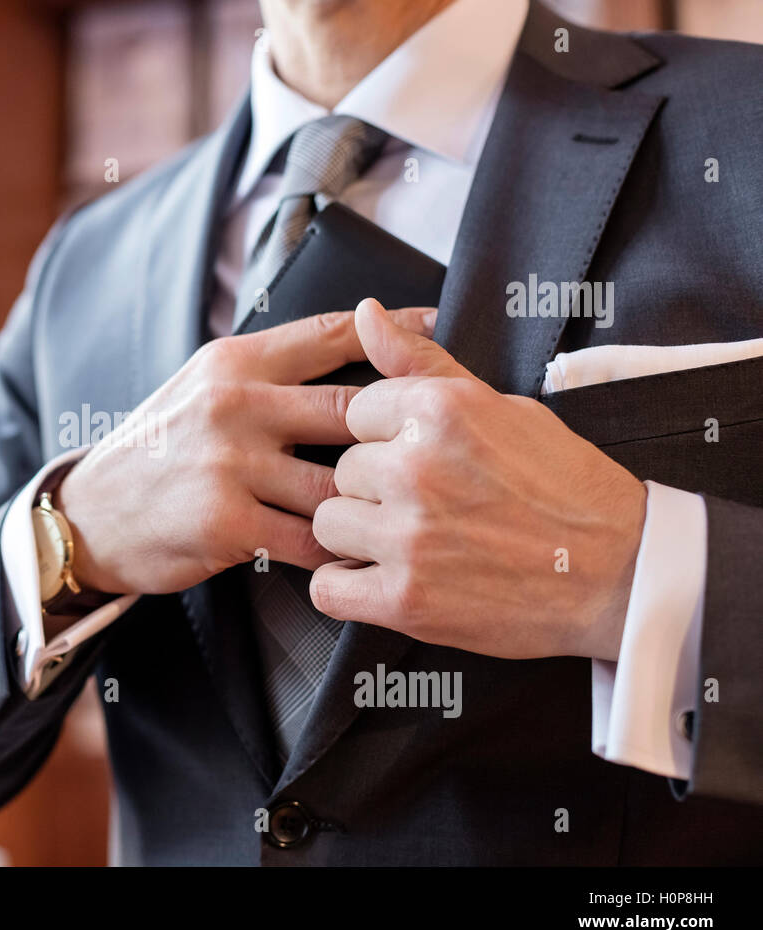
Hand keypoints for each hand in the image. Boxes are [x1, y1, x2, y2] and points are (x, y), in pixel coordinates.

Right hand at [57, 307, 436, 594]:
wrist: (94, 512)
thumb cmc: (162, 447)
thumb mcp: (203, 386)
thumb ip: (269, 367)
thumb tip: (353, 335)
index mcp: (235, 362)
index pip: (330, 335)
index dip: (393, 331)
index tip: (441, 328)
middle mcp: (234, 404)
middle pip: (351, 409)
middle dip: (401, 431)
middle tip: (442, 449)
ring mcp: (229, 463)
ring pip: (336, 483)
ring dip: (372, 503)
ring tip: (404, 513)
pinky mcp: (226, 521)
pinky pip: (308, 539)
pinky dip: (339, 550)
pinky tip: (356, 553)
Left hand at [309, 299, 646, 661]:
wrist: (618, 573)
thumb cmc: (563, 486)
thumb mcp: (500, 405)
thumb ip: (422, 362)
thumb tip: (366, 311)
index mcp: (438, 410)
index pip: (355, 414)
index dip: (384, 440)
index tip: (423, 459)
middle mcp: (416, 469)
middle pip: (342, 473)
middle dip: (375, 489)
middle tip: (428, 506)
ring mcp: (408, 538)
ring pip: (328, 526)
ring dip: (360, 537)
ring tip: (412, 543)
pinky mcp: (406, 600)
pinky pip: (328, 588)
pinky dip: (348, 589)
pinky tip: (385, 581)